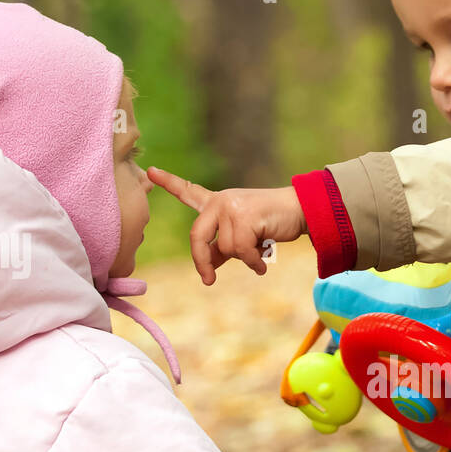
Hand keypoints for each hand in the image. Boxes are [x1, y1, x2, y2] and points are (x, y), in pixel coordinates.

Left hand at [147, 166, 307, 284]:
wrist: (300, 210)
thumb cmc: (273, 223)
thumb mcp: (244, 235)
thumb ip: (223, 248)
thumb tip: (209, 268)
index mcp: (217, 202)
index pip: (188, 192)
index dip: (169, 183)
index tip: (150, 171)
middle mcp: (220, 201)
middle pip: (197, 237)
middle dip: (202, 262)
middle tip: (208, 280)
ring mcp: (231, 207)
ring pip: (226, 249)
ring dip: (245, 258)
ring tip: (261, 252)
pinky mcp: (244, 216)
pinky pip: (241, 251)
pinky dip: (253, 262)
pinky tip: (263, 263)